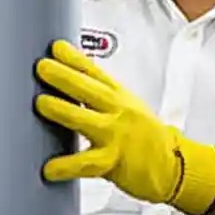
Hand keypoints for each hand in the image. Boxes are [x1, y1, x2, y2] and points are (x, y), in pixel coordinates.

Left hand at [34, 39, 214, 214]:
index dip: (75, 57)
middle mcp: (118, 111)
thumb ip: (101, 92)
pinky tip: (49, 167)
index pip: (95, 71)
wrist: (173, 166)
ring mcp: (116, 135)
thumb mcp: (127, 104)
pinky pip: (87, 163)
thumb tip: (70, 76)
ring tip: (41, 103)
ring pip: (86, 120)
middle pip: (89, 90)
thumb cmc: (146, 135)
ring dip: (62, 110)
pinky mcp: (114, 162)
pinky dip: (66, 166)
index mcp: (119, 96)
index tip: (57, 47)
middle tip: (43, 67)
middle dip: (64, 76)